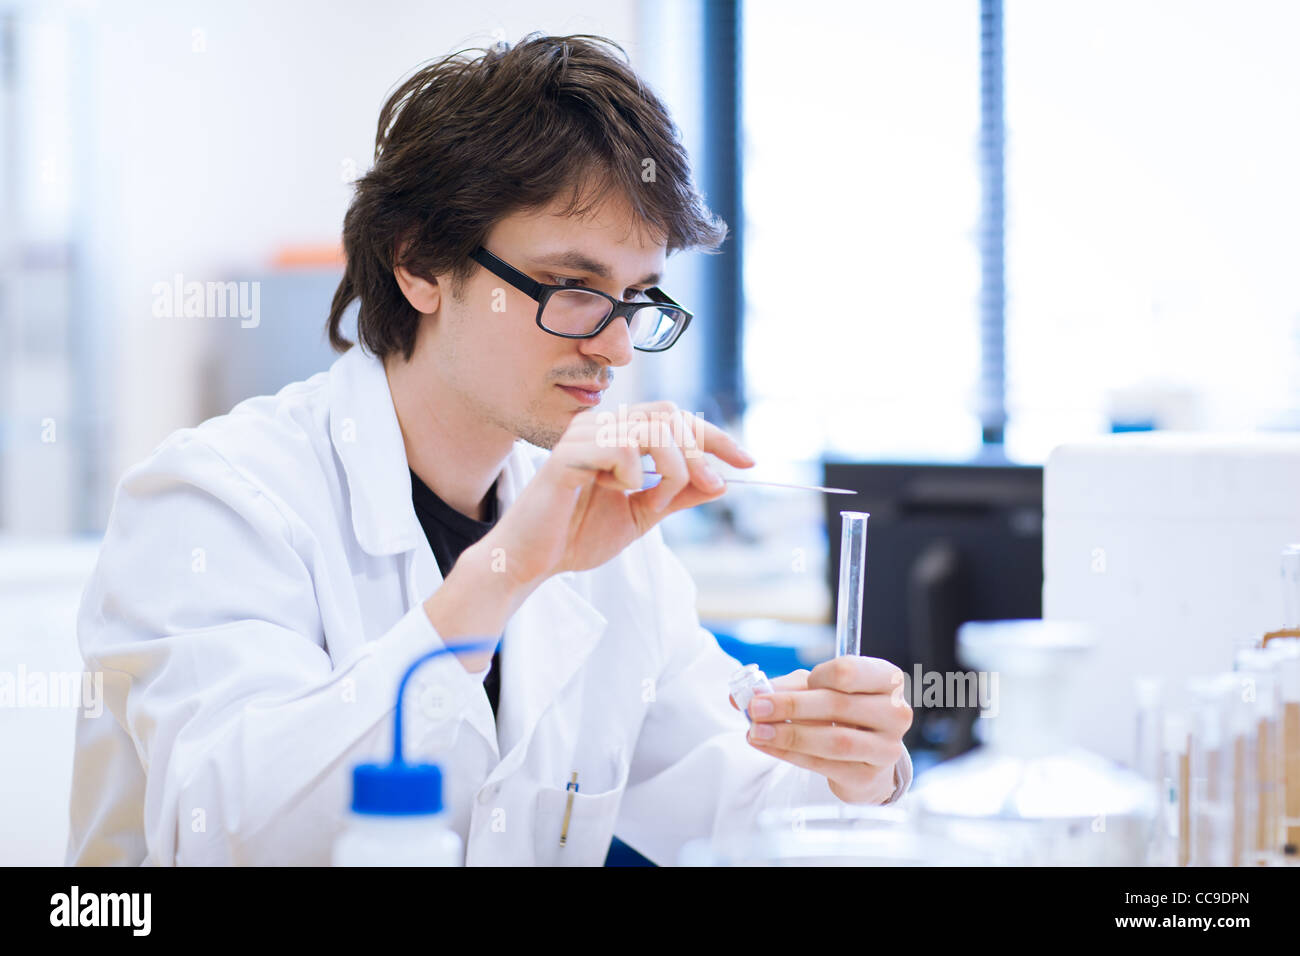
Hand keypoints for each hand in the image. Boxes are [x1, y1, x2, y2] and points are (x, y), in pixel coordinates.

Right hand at [485, 401, 753, 587]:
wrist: (533, 562)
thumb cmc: (577, 535)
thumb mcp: (643, 514)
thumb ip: (677, 494)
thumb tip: (721, 481)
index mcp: (617, 433)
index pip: (675, 417)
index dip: (715, 436)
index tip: (748, 460)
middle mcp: (600, 425)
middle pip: (669, 415)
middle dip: (699, 451)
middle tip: (712, 486)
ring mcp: (581, 436)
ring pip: (650, 429)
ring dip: (671, 466)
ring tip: (658, 495)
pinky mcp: (566, 457)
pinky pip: (618, 449)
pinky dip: (632, 473)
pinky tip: (619, 491)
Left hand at [735, 656, 912, 804]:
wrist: (866, 759)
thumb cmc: (843, 714)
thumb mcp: (819, 690)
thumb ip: (786, 687)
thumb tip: (745, 693)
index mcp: (886, 679)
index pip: (848, 671)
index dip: (814, 677)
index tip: (788, 684)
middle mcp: (895, 712)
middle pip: (837, 705)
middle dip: (789, 706)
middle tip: (755, 708)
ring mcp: (886, 748)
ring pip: (833, 740)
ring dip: (788, 735)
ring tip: (756, 732)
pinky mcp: (869, 776)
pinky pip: (825, 765)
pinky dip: (791, 755)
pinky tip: (768, 747)